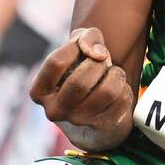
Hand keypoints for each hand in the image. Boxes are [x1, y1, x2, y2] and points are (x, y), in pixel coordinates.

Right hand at [29, 27, 133, 149]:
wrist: (94, 108)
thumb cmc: (80, 71)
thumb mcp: (76, 48)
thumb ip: (84, 38)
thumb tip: (98, 54)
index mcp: (39, 91)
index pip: (56, 63)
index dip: (74, 48)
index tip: (82, 49)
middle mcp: (55, 111)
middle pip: (80, 82)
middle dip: (97, 64)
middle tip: (101, 62)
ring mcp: (78, 121)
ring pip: (107, 92)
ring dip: (116, 74)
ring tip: (113, 72)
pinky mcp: (103, 126)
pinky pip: (122, 100)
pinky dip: (125, 88)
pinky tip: (118, 88)